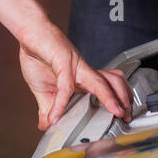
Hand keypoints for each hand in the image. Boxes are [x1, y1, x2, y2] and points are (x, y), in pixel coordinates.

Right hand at [17, 22, 131, 129]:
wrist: (30, 32)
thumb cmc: (38, 55)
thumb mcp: (43, 90)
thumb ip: (48, 107)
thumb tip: (46, 125)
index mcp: (81, 79)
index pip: (106, 89)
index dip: (118, 100)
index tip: (124, 115)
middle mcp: (83, 72)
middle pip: (112, 83)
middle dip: (124, 99)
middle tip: (127, 115)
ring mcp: (75, 66)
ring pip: (99, 82)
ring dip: (110, 97)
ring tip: (114, 112)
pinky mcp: (62, 62)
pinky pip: (65, 86)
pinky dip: (60, 104)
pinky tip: (54, 116)